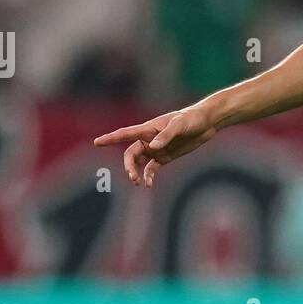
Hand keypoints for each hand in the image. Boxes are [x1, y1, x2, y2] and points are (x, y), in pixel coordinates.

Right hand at [94, 102, 216, 186]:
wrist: (206, 123)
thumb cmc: (191, 119)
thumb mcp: (180, 125)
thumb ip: (166, 135)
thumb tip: (152, 147)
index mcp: (149, 128)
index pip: (126, 133)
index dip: (111, 138)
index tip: (97, 142)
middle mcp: (149, 139)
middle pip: (131, 154)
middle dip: (128, 166)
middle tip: (132, 177)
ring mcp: (156, 148)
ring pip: (138, 162)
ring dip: (136, 172)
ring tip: (139, 182)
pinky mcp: (165, 157)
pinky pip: (151, 169)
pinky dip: (148, 177)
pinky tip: (149, 184)